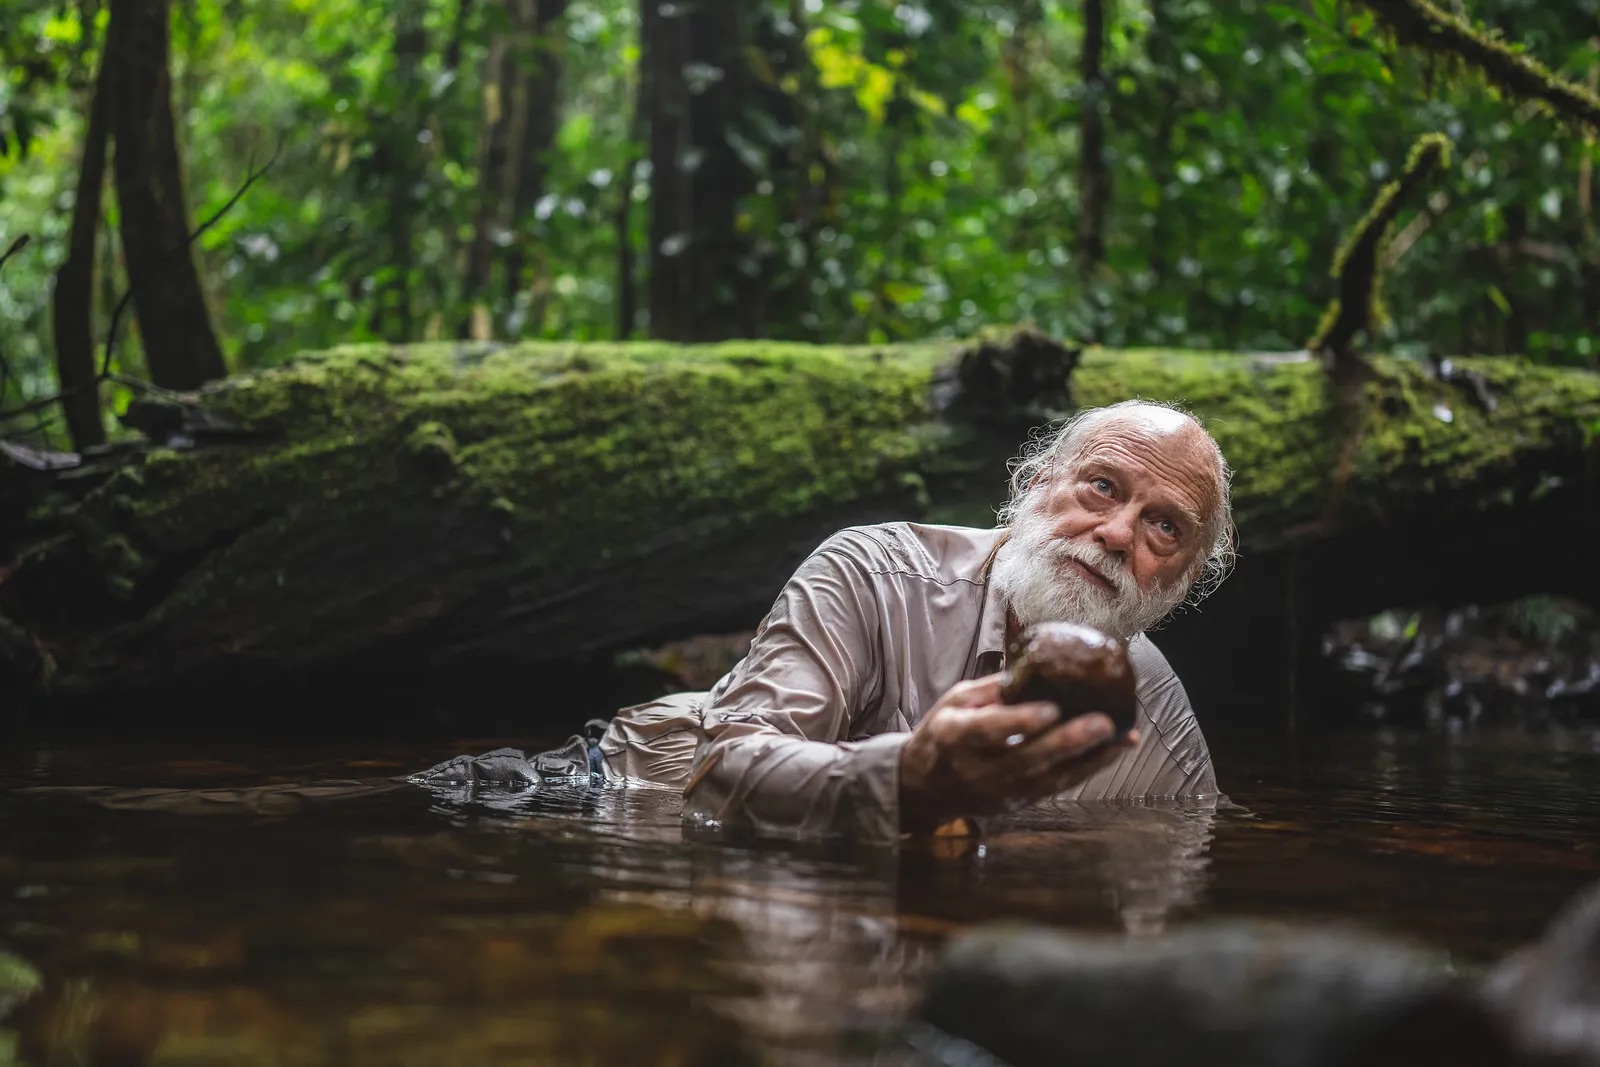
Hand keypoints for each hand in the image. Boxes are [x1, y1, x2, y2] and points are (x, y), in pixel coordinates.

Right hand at [898, 673, 1137, 832]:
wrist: (924, 789)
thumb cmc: (941, 734)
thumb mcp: (954, 702)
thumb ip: (992, 690)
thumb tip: (1035, 669)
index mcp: (955, 736)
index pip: (988, 731)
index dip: (1020, 722)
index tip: (1051, 709)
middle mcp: (979, 769)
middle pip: (1028, 758)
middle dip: (1068, 742)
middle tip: (1103, 723)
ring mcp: (1001, 791)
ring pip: (1051, 777)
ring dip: (1091, 758)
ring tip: (1122, 737)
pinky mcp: (1019, 802)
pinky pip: (1059, 786)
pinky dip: (1089, 768)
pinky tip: (1114, 751)